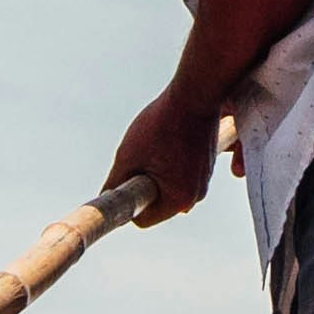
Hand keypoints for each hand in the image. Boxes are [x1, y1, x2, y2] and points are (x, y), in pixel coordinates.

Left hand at [109, 84, 222, 221]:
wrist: (195, 95)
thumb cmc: (161, 124)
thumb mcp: (128, 155)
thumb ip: (116, 183)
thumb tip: (107, 197)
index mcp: (179, 200)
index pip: (143, 219)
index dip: (127, 199)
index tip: (122, 180)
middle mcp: (196, 196)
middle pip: (156, 203)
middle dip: (144, 184)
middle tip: (139, 155)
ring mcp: (204, 181)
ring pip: (167, 188)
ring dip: (156, 172)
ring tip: (155, 144)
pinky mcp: (206, 165)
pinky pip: (179, 174)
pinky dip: (169, 163)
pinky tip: (167, 138)